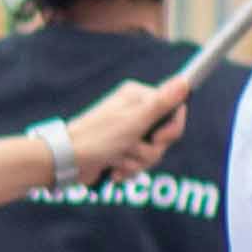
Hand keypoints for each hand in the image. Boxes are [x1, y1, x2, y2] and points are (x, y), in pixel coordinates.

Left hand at [64, 71, 187, 186]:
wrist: (66, 162)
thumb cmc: (97, 138)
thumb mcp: (134, 121)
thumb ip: (161, 103)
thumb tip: (185, 81)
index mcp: (138, 97)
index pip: (175, 110)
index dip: (171, 129)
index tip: (159, 138)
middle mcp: (134, 111)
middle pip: (165, 136)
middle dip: (149, 150)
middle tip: (129, 148)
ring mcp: (128, 132)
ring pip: (153, 153)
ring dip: (135, 162)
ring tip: (115, 159)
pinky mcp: (121, 150)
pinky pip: (139, 164)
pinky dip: (127, 170)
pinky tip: (112, 170)